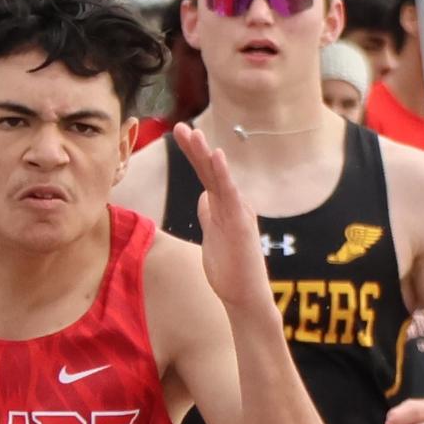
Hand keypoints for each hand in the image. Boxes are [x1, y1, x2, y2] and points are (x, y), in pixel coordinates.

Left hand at [172, 123, 270, 315]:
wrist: (245, 297)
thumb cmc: (230, 270)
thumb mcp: (213, 237)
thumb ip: (210, 215)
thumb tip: (203, 197)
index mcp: (226, 205)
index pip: (206, 174)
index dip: (193, 154)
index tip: (178, 134)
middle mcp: (234, 203)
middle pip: (210, 170)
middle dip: (194, 147)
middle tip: (178, 126)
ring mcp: (238, 212)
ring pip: (219, 177)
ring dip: (206, 154)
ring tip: (193, 133)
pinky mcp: (241, 223)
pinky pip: (231, 195)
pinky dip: (224, 174)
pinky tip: (216, 156)